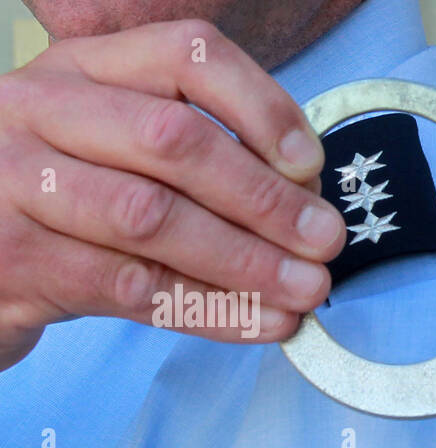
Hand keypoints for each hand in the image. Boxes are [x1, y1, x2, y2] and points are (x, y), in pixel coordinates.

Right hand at [0, 19, 345, 370]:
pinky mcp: (19, 260)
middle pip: (173, 141)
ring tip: (305, 288)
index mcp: (84, 69)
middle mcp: (42, 110)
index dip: (261, 108)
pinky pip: (134, 287)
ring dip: (246, 260)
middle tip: (324, 240)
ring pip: (152, 217)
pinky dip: (213, 309)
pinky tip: (264, 321)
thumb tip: (306, 199)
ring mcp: (18, 182)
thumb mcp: (116, 151)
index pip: (185, 55)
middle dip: (264, 197)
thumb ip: (199, 157)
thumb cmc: (65, 203)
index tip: (311, 165)